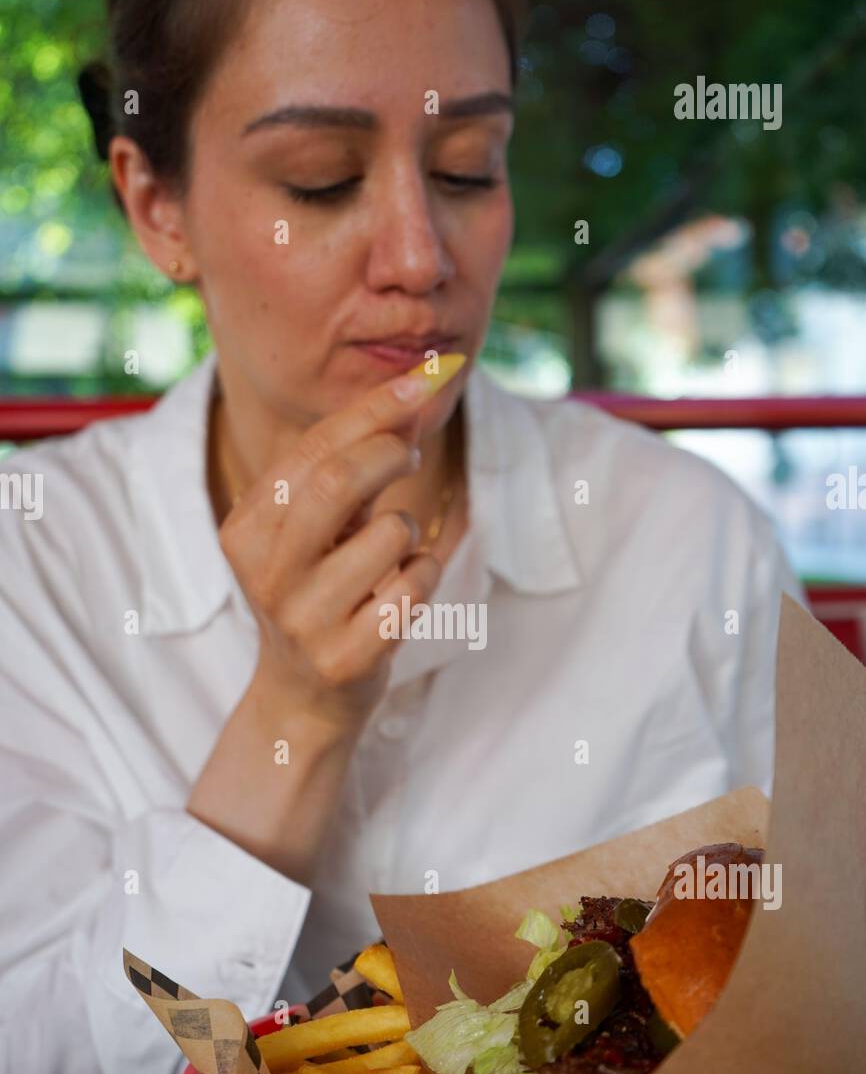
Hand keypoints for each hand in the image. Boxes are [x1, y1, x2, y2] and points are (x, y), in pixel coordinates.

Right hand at [219, 356, 465, 736]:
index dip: (376, 408)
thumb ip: (349, 465)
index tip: (427, 377)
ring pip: (389, 535)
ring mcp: (303, 620)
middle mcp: (265, 572)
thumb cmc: (318, 590)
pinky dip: (423, 575)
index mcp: (247, 529)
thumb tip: (411, 392)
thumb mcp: (315, 529)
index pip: (313, 448)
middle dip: (390, 453)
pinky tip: (400, 593)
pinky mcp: (346, 658)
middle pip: (336, 482)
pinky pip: (414, 588)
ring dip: (409, 530)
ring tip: (392, 552)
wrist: (303, 697)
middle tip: (411, 453)